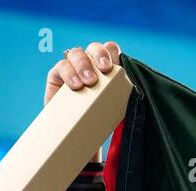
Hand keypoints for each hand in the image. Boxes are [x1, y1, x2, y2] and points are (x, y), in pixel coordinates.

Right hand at [45, 41, 121, 162]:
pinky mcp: (57, 76)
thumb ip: (124, 98)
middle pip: (94, 48)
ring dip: (84, 64)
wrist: (78, 137)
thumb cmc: (100, 122)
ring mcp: (72, 68)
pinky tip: (76, 85)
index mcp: (105, 68)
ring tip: (90, 82)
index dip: (113, 52)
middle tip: (105, 69)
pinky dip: (69, 73)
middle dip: (100, 55)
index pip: (110, 49)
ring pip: (76, 53)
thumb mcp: (115, 108)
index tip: (117, 65)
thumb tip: (138, 96)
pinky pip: (61, 66)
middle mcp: (89, 64)